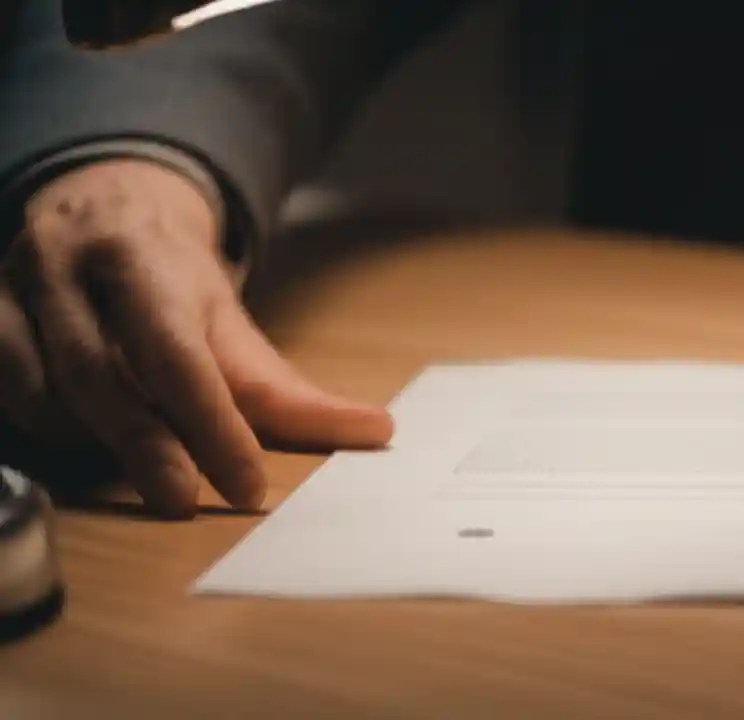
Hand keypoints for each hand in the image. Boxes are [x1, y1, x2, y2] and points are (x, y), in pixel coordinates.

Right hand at [0, 159, 392, 517]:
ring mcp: (10, 290)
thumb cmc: (170, 278)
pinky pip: (6, 393)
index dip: (211, 423)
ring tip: (152, 475)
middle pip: (99, 374)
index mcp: (141, 255)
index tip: (246, 484)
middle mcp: (65, 266)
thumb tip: (377, 431)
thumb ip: (289, 388)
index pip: (174, 351)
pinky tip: (88, 447)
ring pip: (42, 391)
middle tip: (187, 502)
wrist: (97, 206)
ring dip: (95, 443)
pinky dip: (48, 431)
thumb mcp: (230, 320)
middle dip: (146, 447)